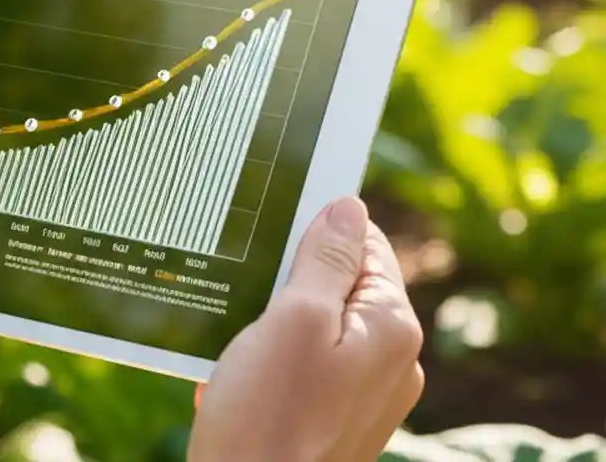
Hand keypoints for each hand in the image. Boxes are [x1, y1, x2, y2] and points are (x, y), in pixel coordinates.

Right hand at [188, 197, 423, 461]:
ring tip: (237, 346)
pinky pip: (305, 369)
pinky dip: (270, 365)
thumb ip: (324, 262)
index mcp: (391, 327)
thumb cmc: (267, 418)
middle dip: (287, 284)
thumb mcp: (291, 321)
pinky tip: (239, 380)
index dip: (315, 234)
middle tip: (245, 295)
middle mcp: (392, 361)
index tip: (270, 238)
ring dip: (272, 326)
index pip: (365, 246)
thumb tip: (348, 208)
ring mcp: (366, 396)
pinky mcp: (336, 421)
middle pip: (340, 286)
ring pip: (318, 328)